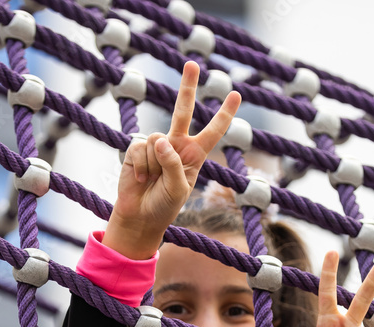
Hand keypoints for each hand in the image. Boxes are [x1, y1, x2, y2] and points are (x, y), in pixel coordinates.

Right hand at [103, 61, 241, 259]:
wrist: (139, 216)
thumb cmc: (164, 206)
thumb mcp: (178, 189)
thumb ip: (174, 165)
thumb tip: (160, 140)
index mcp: (195, 155)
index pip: (213, 131)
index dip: (224, 114)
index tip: (235, 94)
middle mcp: (177, 145)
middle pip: (183, 111)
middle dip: (187, 87)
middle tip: (192, 64)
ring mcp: (156, 146)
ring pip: (157, 140)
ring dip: (154, 165)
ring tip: (152, 181)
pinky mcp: (137, 149)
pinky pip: (141, 148)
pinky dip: (141, 166)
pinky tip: (140, 178)